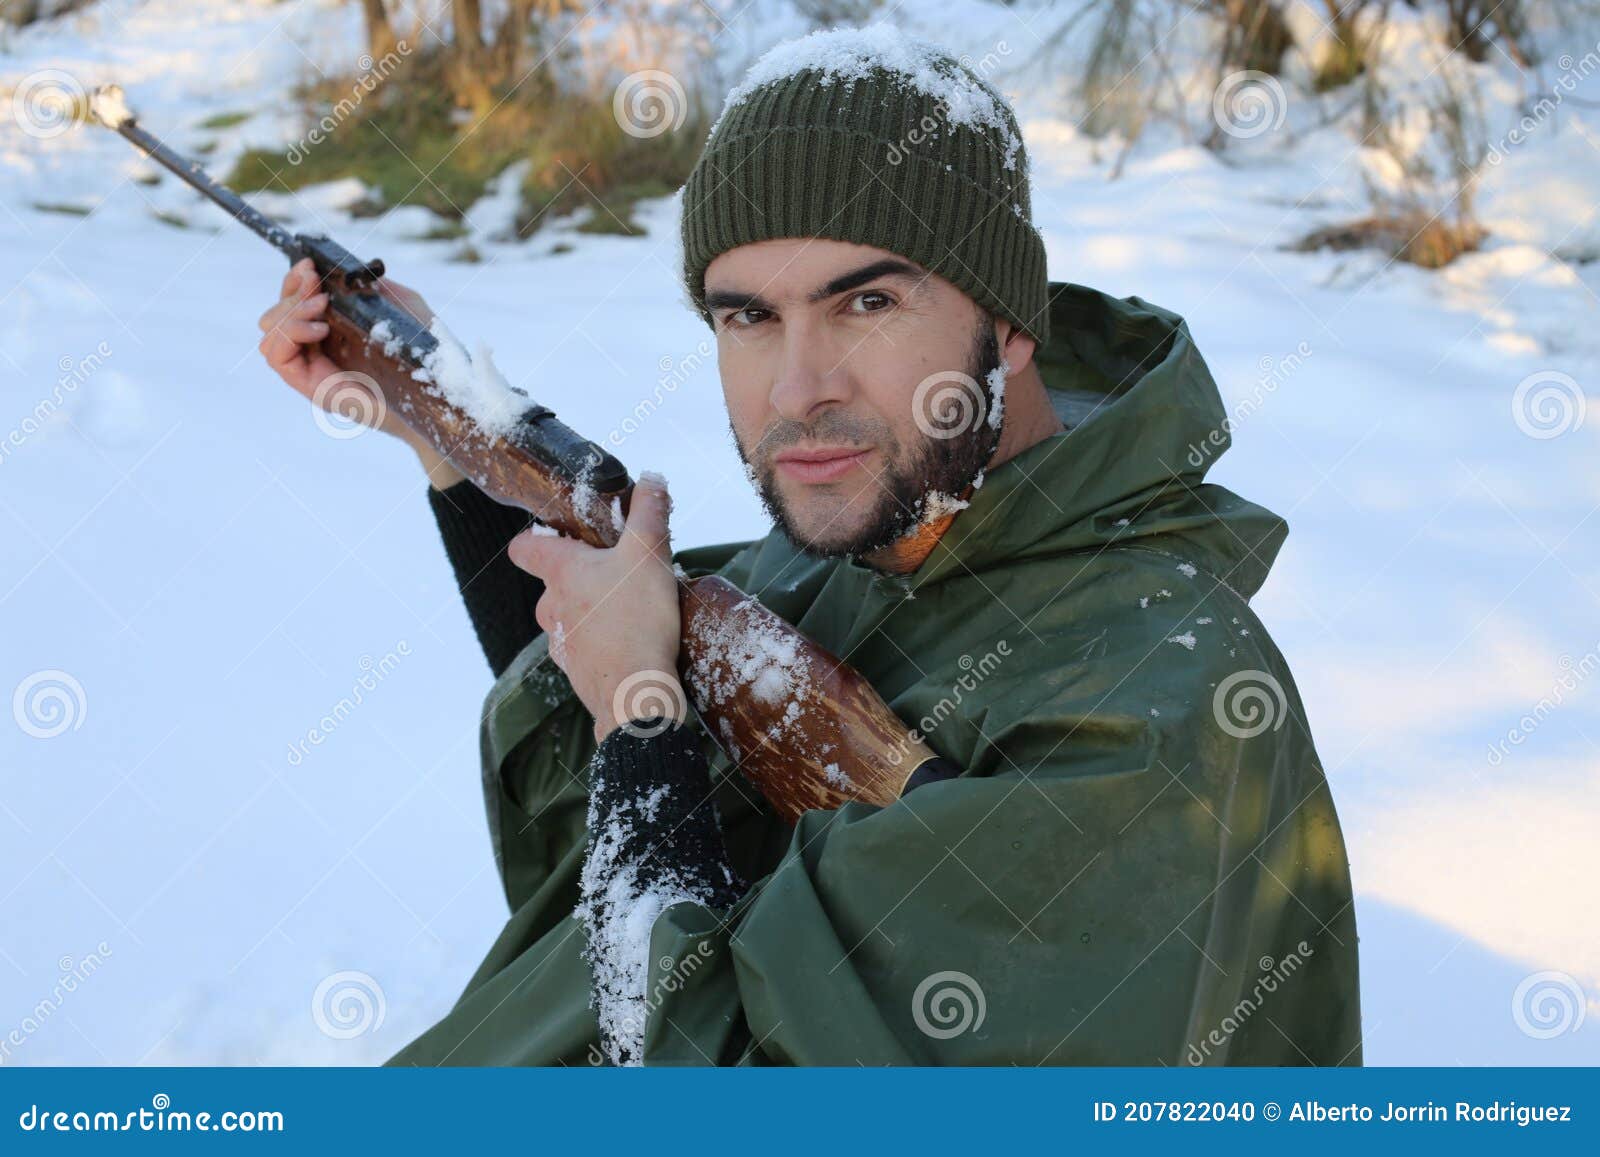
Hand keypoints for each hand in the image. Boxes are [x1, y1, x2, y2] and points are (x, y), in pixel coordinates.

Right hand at [256, 257, 463, 487]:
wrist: (433, 398)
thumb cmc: (423, 359)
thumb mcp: (403, 311)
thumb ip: (377, 289)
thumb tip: (352, 271)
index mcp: (330, 329)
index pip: (293, 299)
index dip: (295, 279)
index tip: (310, 265)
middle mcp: (315, 349)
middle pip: (276, 312)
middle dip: (292, 292)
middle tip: (318, 287)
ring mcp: (310, 368)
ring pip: (270, 331)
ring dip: (290, 311)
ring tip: (321, 308)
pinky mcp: (309, 386)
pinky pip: (277, 355)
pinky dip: (290, 334)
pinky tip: (320, 330)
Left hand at [507, 473, 683, 744]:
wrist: (635, 694)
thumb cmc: (638, 619)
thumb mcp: (650, 554)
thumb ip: (650, 511)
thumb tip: (651, 478)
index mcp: (559, 572)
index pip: (524, 547)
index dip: (537, 536)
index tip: (564, 534)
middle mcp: (550, 607)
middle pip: (556, 582)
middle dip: (585, 576)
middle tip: (623, 574)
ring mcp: (561, 642)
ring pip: (571, 616)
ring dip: (595, 611)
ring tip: (633, 612)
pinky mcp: (577, 671)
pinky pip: (586, 647)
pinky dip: (604, 643)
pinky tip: (632, 643)